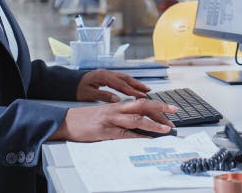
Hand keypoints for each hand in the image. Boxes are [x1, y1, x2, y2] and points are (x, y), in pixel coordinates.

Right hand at [50, 99, 177, 141]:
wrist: (66, 121)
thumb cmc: (86, 119)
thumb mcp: (105, 113)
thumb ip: (121, 114)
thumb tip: (138, 119)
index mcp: (118, 105)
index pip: (141, 102)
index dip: (157, 105)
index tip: (170, 109)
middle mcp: (116, 110)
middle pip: (142, 106)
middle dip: (161, 108)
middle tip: (175, 112)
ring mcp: (111, 120)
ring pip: (136, 119)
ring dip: (153, 124)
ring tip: (166, 128)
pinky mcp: (105, 131)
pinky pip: (124, 134)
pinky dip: (137, 136)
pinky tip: (147, 138)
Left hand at [76, 69, 150, 101]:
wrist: (68, 82)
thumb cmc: (76, 88)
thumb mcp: (88, 94)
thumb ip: (103, 96)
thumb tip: (117, 100)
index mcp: (102, 76)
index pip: (121, 84)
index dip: (132, 90)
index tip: (141, 96)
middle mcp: (106, 73)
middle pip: (125, 78)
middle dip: (137, 85)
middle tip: (147, 91)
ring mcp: (107, 73)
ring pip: (124, 77)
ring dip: (135, 83)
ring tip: (144, 89)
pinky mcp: (106, 76)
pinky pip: (120, 78)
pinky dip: (128, 83)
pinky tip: (133, 87)